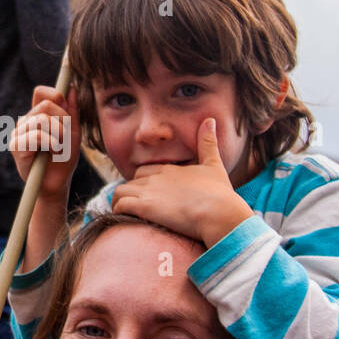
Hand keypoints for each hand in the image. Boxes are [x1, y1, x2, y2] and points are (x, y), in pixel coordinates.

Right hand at [9, 85, 80, 199]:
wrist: (56, 184)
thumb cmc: (64, 160)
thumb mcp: (74, 134)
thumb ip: (73, 112)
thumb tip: (73, 88)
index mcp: (37, 116)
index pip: (40, 92)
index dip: (54, 94)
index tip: (66, 105)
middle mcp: (25, 122)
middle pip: (46, 105)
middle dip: (63, 119)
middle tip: (66, 137)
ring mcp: (18, 133)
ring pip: (42, 119)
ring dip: (59, 134)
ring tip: (60, 148)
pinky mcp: (15, 146)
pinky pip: (36, 135)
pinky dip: (51, 143)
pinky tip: (52, 152)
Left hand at [112, 117, 252, 247]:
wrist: (219, 212)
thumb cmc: (220, 193)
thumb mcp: (214, 164)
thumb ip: (208, 143)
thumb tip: (210, 120)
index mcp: (170, 169)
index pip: (145, 171)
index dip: (144, 182)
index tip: (149, 195)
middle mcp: (156, 177)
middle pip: (132, 181)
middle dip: (132, 192)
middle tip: (137, 207)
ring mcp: (148, 191)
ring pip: (120, 191)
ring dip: (120, 201)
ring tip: (127, 214)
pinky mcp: (144, 207)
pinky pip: (119, 204)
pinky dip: (118, 210)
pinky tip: (126, 218)